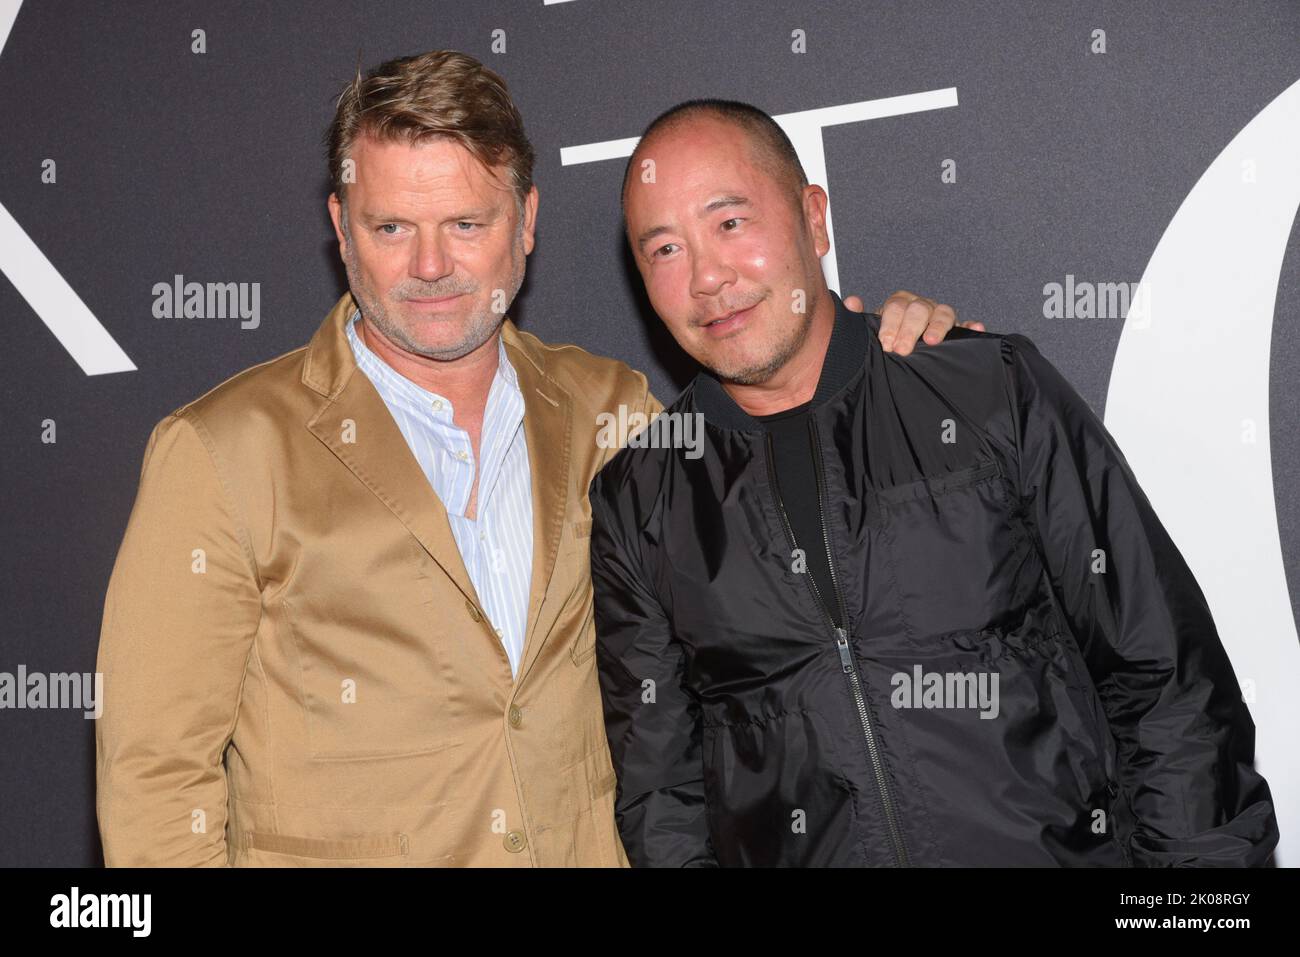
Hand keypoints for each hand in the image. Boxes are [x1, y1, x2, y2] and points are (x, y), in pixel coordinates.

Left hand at [842, 290, 985, 354]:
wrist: (900, 351)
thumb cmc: (888, 338)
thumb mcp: (871, 330)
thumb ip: (860, 317)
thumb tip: (852, 303)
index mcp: (900, 304)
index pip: (896, 306)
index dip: (891, 324)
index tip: (886, 342)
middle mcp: (920, 307)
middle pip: (919, 309)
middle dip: (910, 330)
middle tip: (903, 349)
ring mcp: (938, 317)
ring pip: (943, 312)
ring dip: (938, 326)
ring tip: (932, 341)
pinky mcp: (956, 329)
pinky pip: (966, 325)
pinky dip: (971, 326)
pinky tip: (974, 328)